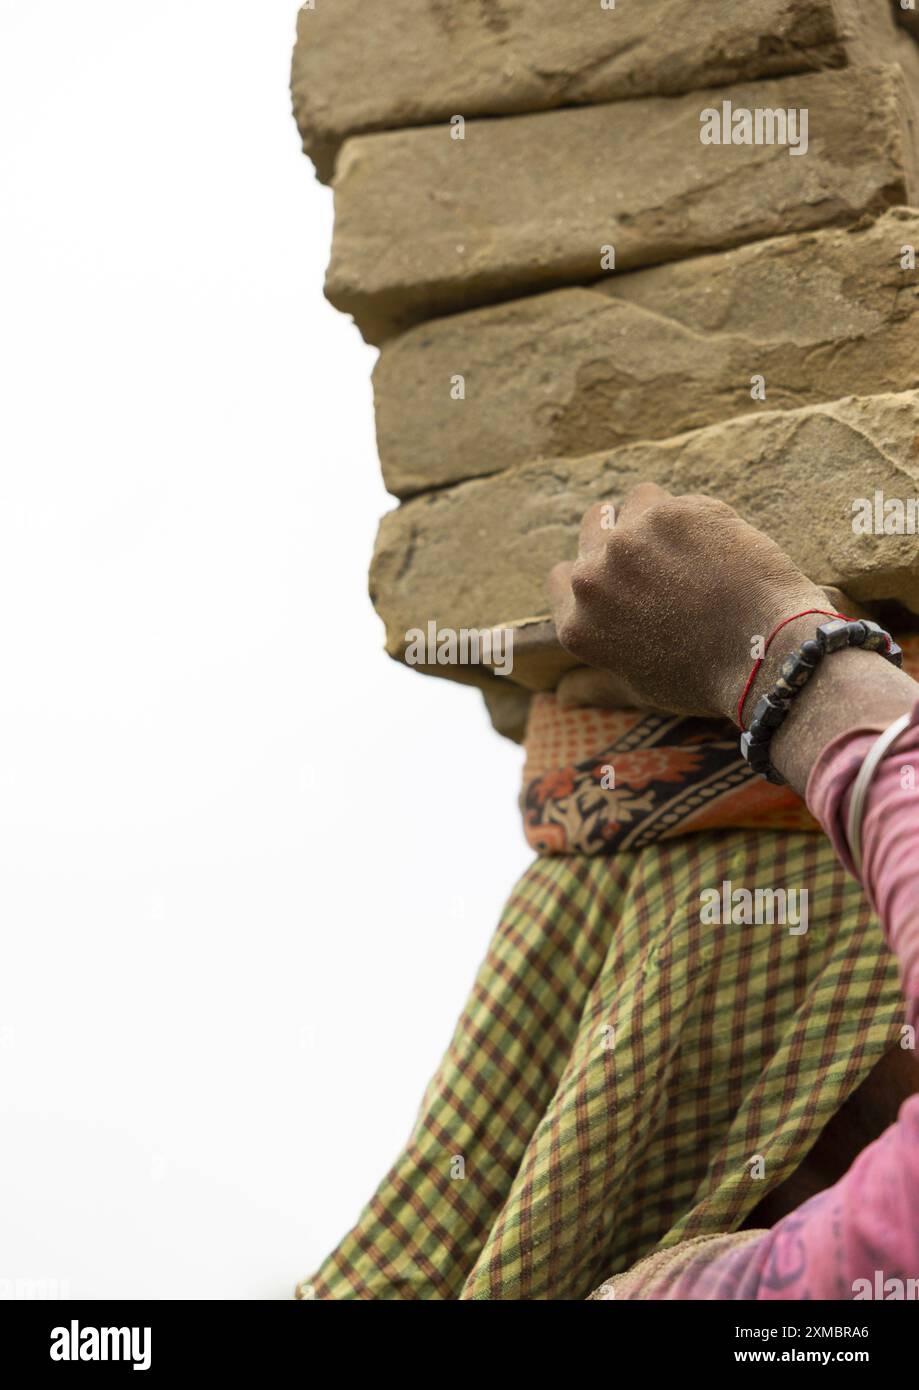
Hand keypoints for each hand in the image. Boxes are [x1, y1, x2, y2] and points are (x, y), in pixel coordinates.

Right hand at [548, 483, 827, 722]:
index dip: (599, 571)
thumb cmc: (707, 679)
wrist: (766, 654)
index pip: (564, 576)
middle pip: (594, 528)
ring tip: (698, 552)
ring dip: (659, 519)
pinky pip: (674, 498)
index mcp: (578, 625)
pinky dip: (697, 516)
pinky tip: (721, 547)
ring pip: (635, 503)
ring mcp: (625, 543)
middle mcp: (591, 582)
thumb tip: (563, 694)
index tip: (631, 578)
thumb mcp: (639, 688)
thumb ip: (596, 682)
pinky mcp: (666, 514)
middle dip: (627, 539)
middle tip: (671, 563)